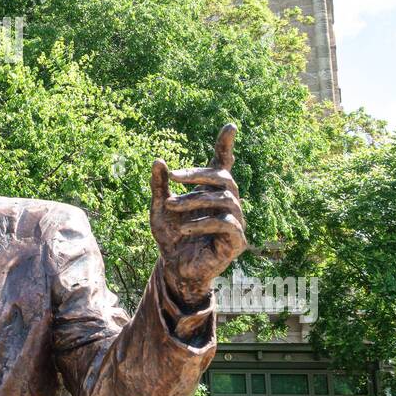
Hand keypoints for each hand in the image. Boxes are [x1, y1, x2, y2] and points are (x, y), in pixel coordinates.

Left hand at [150, 124, 247, 304]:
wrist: (174, 268)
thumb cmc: (171, 237)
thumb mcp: (160, 208)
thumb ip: (160, 186)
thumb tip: (158, 160)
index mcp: (211, 192)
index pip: (223, 164)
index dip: (226, 146)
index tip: (230, 126)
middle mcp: (228, 203)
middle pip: (224, 177)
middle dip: (198, 174)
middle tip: (175, 176)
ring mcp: (235, 222)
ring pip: (224, 200)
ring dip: (194, 200)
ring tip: (172, 206)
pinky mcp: (237, 242)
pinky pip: (226, 224)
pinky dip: (203, 222)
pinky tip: (184, 228)